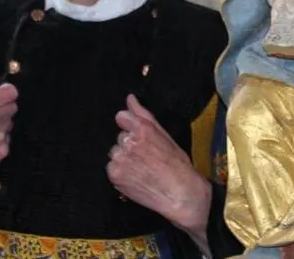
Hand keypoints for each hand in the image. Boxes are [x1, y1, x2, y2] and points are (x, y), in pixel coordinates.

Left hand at [108, 95, 211, 251]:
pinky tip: (136, 177)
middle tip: (146, 157)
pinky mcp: (114, 175)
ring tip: (141, 169)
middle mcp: (128, 142)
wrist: (180, 194)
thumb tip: (129, 98)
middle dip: (130, 145)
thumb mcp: (165, 135)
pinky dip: (121, 172)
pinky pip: (112, 168)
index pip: (121, 117)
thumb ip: (143, 115)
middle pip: (120, 137)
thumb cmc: (177, 164)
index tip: (140, 137)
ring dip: (124, 159)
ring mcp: (119, 159)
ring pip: (115, 153)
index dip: (131, 127)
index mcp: (142, 129)